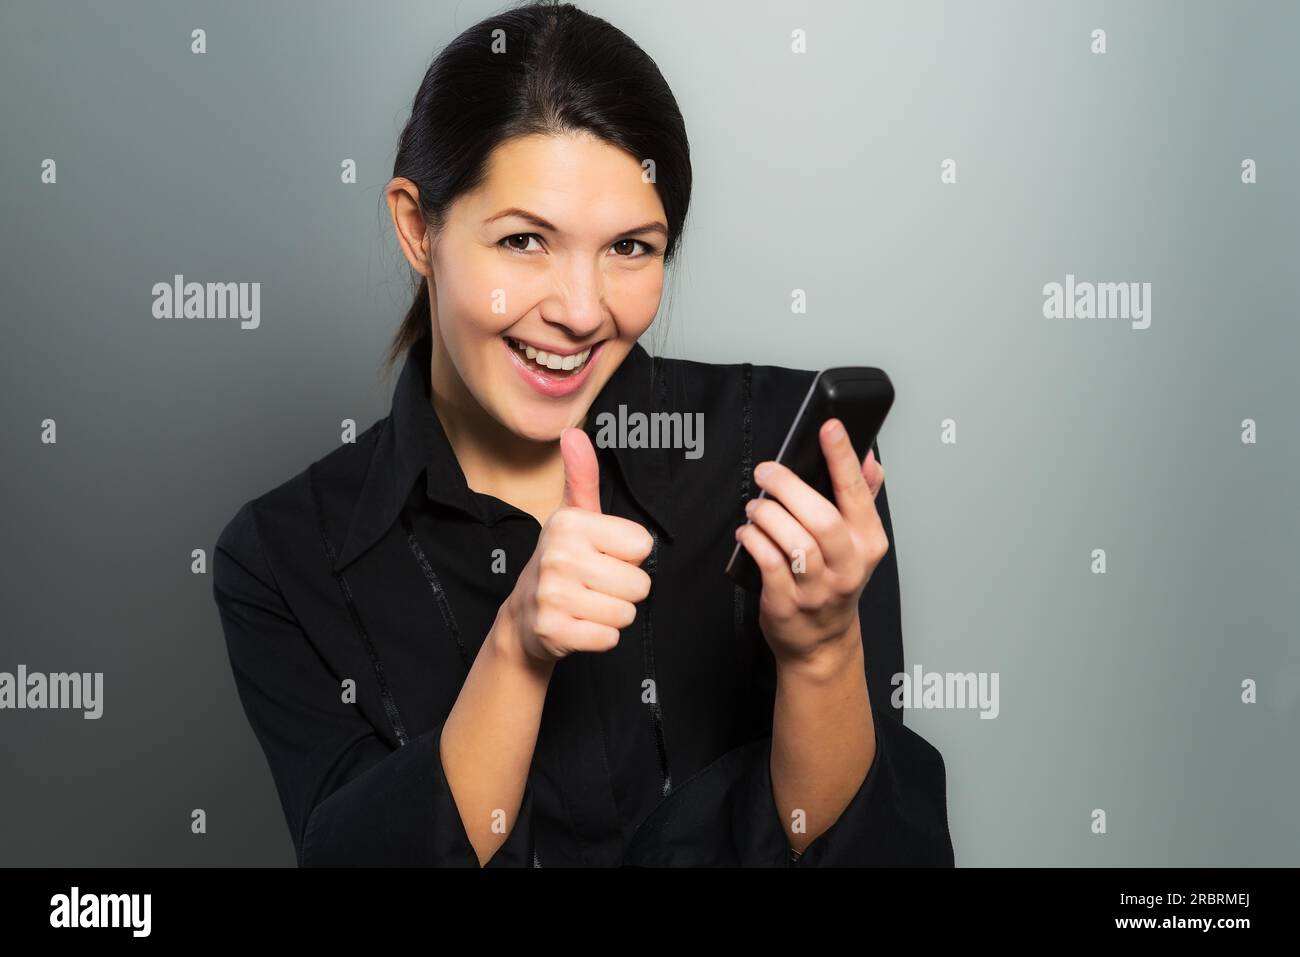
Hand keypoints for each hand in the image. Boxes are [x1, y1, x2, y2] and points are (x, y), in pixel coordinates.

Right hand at [504, 427, 654, 666]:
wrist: (524, 616)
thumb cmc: (561, 561)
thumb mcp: (573, 516)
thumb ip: (582, 476)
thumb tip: (573, 433)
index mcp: (571, 524)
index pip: (642, 546)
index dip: (628, 556)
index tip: (602, 556)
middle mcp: (559, 556)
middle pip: (640, 584)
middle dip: (624, 590)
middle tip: (595, 584)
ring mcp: (553, 595)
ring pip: (626, 613)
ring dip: (612, 614)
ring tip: (587, 603)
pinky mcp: (553, 631)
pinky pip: (608, 638)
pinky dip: (600, 637)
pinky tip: (579, 623)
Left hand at [734, 419, 887, 664]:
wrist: (822, 642)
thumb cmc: (836, 582)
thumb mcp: (858, 542)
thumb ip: (863, 497)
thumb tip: (869, 457)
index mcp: (868, 543)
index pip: (857, 493)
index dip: (843, 457)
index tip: (830, 427)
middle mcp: (847, 566)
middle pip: (821, 518)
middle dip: (788, 487)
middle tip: (766, 472)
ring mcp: (818, 589)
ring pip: (793, 541)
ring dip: (767, 515)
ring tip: (756, 507)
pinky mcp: (787, 604)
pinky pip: (769, 564)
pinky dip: (754, 542)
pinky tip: (748, 532)